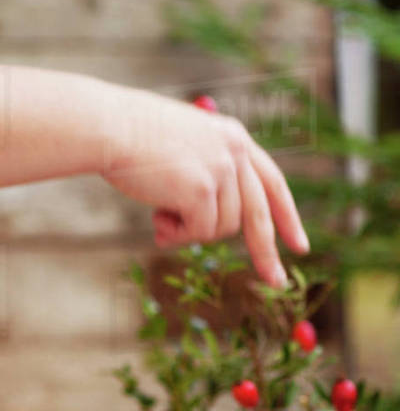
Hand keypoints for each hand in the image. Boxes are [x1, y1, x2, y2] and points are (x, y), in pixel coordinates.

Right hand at [101, 88, 308, 287]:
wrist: (111, 128)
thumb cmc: (134, 140)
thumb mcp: (184, 149)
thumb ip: (206, 177)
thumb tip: (210, 226)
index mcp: (234, 139)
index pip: (272, 182)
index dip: (286, 216)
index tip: (300, 245)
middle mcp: (236, 152)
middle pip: (259, 215)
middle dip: (267, 253)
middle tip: (276, 282)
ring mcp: (221, 170)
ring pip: (221, 228)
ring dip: (189, 233)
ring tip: (161, 218)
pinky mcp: (203, 189)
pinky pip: (198, 232)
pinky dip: (176, 234)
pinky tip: (156, 217)